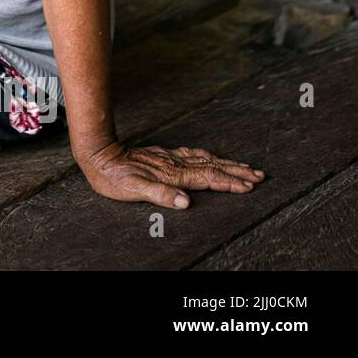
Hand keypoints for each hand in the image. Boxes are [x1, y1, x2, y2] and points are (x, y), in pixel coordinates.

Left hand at [79, 141, 265, 208]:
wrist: (98, 154)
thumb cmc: (113, 176)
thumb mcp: (132, 189)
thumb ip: (160, 194)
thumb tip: (186, 203)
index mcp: (171, 174)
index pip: (207, 179)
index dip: (229, 183)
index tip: (249, 186)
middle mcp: (174, 164)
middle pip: (212, 167)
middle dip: (237, 172)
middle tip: (259, 176)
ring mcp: (170, 158)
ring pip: (206, 159)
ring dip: (227, 164)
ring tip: (247, 167)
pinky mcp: (164, 155)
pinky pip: (194, 155)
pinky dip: (210, 157)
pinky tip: (214, 157)